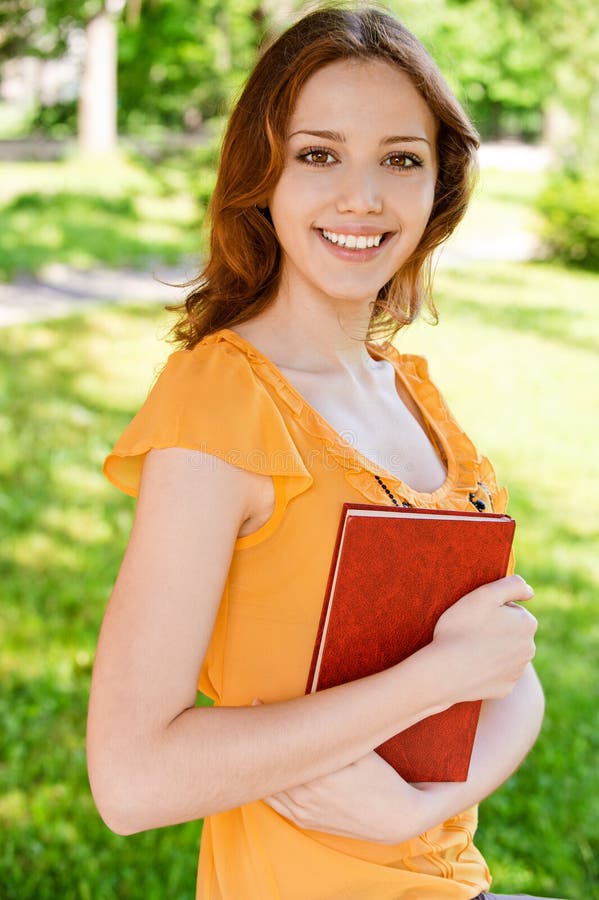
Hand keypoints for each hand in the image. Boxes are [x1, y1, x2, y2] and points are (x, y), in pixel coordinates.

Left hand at [252, 700, 425, 844]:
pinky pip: (274, 802)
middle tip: (251, 715)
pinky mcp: (304, 821)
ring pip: (268, 784)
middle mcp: (306, 796)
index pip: (283, 744)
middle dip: (259, 739)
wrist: (395, 819)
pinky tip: (262, 768)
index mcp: (320, 775)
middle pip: (271, 763)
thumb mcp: (363, 750)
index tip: (257, 701)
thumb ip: (336, 733)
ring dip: (259, 761)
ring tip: (252, 738)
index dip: (268, 722)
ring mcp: (302, 811)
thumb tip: (313, 709)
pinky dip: (265, 784)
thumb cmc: (382, 778)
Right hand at [432, 574, 537, 701]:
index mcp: (527, 623)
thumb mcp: (484, 594)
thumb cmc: (461, 628)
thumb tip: (530, 592)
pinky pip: (497, 674)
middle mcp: (529, 649)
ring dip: (491, 649)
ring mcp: (517, 671)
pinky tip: (470, 666)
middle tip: (470, 631)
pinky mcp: (505, 689)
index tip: (475, 615)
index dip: (491, 609)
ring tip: (468, 648)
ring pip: (504, 653)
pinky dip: (486, 669)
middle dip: (495, 629)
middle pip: (510, 631)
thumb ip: (512, 585)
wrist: (444, 670)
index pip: (511, 609)